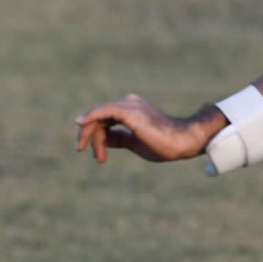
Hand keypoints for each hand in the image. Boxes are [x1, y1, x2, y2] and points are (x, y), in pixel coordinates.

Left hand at [75, 94, 215, 163]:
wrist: (182, 142)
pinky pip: (102, 112)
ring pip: (98, 116)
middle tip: (93, 156)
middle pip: (99, 118)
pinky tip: (80, 124)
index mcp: (131, 110)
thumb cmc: (164, 144)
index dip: (97, 138)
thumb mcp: (134, 143)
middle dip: (91, 137)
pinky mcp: (128, 111)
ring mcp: (128, 105)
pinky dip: (90, 117)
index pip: (105, 120)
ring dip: (91, 135)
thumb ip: (118, 138)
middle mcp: (128, 103)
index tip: (98, 157)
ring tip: (94, 155)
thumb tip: (101, 139)